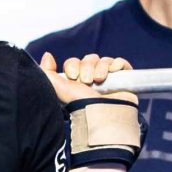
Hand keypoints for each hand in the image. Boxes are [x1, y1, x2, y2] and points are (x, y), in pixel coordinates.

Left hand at [42, 52, 140, 168]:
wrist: (101, 116)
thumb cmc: (80, 106)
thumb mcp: (59, 89)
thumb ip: (48, 73)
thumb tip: (47, 55)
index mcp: (77, 81)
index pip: (75, 62)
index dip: (73, 65)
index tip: (73, 76)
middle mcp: (92, 80)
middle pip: (89, 59)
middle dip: (86, 67)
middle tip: (87, 81)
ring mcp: (109, 80)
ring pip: (104, 60)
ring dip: (100, 67)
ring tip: (99, 80)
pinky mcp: (124, 80)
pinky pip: (121, 63)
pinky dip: (117, 64)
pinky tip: (113, 72)